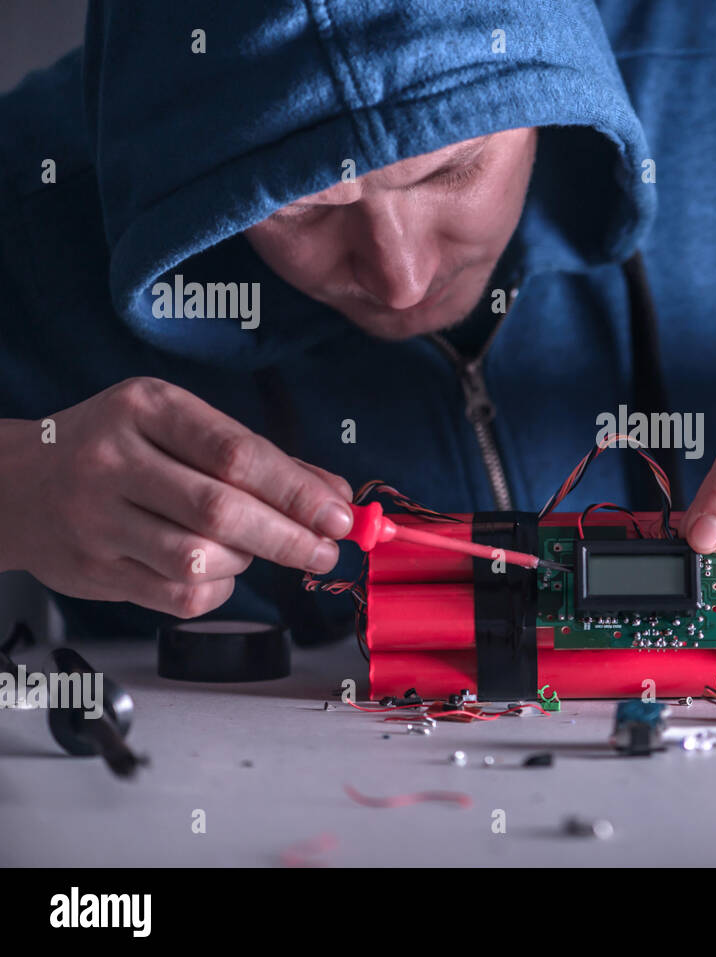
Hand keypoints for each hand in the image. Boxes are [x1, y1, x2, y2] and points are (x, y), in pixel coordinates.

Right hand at [0, 377, 353, 617]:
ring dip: (248, 562)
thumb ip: (260, 458)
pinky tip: (218, 571)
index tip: (339, 515)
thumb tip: (334, 495)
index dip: (299, 491)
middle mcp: (115, 459)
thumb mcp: (181, 427)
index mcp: (147, 409)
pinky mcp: (94, 569)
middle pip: (222, 511)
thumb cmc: (118, 448)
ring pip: (201, 559)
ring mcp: (98, 518)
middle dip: (289, 537)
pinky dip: (217, 590)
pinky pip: (179, 596)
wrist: (16, 483)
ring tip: (256, 549)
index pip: (238, 454)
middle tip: (324, 550)